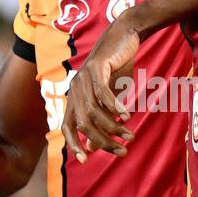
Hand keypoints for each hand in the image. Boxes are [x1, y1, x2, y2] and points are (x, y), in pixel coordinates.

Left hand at [61, 16, 139, 163]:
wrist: (123, 35)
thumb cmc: (117, 68)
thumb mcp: (109, 98)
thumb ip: (101, 119)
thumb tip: (91, 146)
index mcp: (74, 98)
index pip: (67, 127)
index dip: (74, 144)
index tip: (85, 161)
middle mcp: (74, 89)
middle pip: (83, 124)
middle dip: (102, 141)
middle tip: (122, 151)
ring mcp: (83, 78)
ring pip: (94, 112)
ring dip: (113, 127)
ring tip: (130, 135)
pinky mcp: (96, 67)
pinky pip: (103, 93)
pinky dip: (115, 107)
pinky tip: (127, 115)